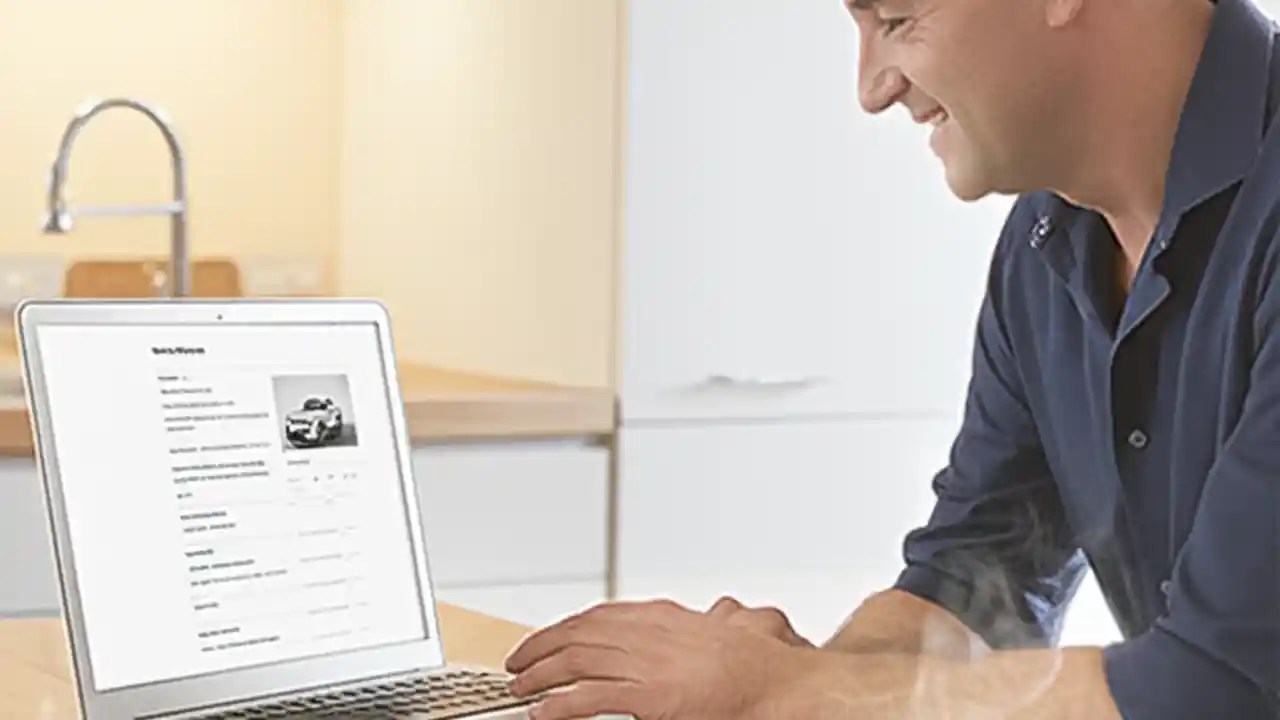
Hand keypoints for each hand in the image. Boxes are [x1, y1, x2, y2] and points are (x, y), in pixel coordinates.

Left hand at [505, 599, 811, 719]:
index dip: (563, 628)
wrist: (777, 680)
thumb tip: (644, 647)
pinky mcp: (649, 696)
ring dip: (540, 674)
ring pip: (576, 661)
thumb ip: (669, 638)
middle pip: (578, 633)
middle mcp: (647, 633)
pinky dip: (560, 704)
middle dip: (540, 647)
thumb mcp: (704, 636)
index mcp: (660, 617)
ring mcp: (647, 664)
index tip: (544, 638)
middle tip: (518, 663)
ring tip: (520, 688)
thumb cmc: (749, 666)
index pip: (597, 615)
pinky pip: (591, 698)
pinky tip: (543, 712)